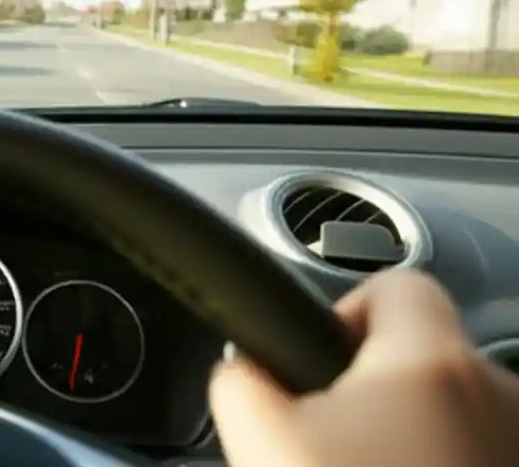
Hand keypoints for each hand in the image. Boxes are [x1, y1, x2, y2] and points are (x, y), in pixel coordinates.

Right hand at [210, 269, 518, 466]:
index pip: (396, 284)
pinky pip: (476, 453)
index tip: (321, 366)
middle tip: (338, 445)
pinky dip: (443, 464)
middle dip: (379, 394)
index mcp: (431, 359)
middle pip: (426, 358)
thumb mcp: (262, 443)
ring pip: (455, 418)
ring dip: (418, 440)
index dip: (347, 312)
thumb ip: (240, 380)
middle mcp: (500, 392)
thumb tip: (243, 369)